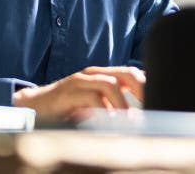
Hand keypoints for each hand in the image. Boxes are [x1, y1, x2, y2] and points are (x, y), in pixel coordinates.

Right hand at [13, 66, 144, 120]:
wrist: (35, 106)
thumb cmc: (69, 107)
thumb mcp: (95, 106)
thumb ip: (114, 107)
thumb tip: (139, 119)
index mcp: (105, 76)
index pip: (134, 74)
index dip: (148, 85)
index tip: (159, 101)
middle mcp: (96, 74)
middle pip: (127, 73)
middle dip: (142, 89)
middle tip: (149, 107)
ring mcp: (82, 80)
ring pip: (111, 83)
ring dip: (123, 103)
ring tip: (130, 119)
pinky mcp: (70, 91)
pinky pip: (91, 97)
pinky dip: (103, 110)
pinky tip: (108, 121)